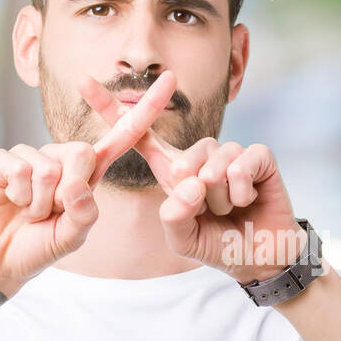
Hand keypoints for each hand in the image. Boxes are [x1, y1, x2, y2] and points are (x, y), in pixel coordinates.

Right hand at [0, 71, 177, 291]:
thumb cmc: (41, 245)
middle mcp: (61, 156)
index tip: (171, 78)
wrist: (0, 260)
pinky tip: (11, 202)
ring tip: (29, 212)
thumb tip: (74, 185)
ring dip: (40, 203)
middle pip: (82, 153)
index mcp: (88, 170)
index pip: (123, 135)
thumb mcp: (74, 235)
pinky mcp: (0, 160)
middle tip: (51, 212)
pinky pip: (20, 170)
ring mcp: (29, 155)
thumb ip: (83, 214)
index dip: (146, 109)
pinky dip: (19, 196)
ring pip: (48, 170)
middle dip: (68, 193)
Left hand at [76, 72, 303, 283]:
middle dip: (196, 198)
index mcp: (173, 171)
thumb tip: (191, 180)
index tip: (82, 82)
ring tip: (230, 208)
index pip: (138, 136)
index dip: (110, 110)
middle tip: (211, 213)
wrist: (257, 258)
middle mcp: (199, 155)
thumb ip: (174, 216)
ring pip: (213, 165)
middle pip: (182, 160)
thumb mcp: (182, 238)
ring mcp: (230, 152)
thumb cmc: (216, 244)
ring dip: (220, 199)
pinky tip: (248, 200)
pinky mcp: (259, 156)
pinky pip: (241, 164)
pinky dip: (241, 190)